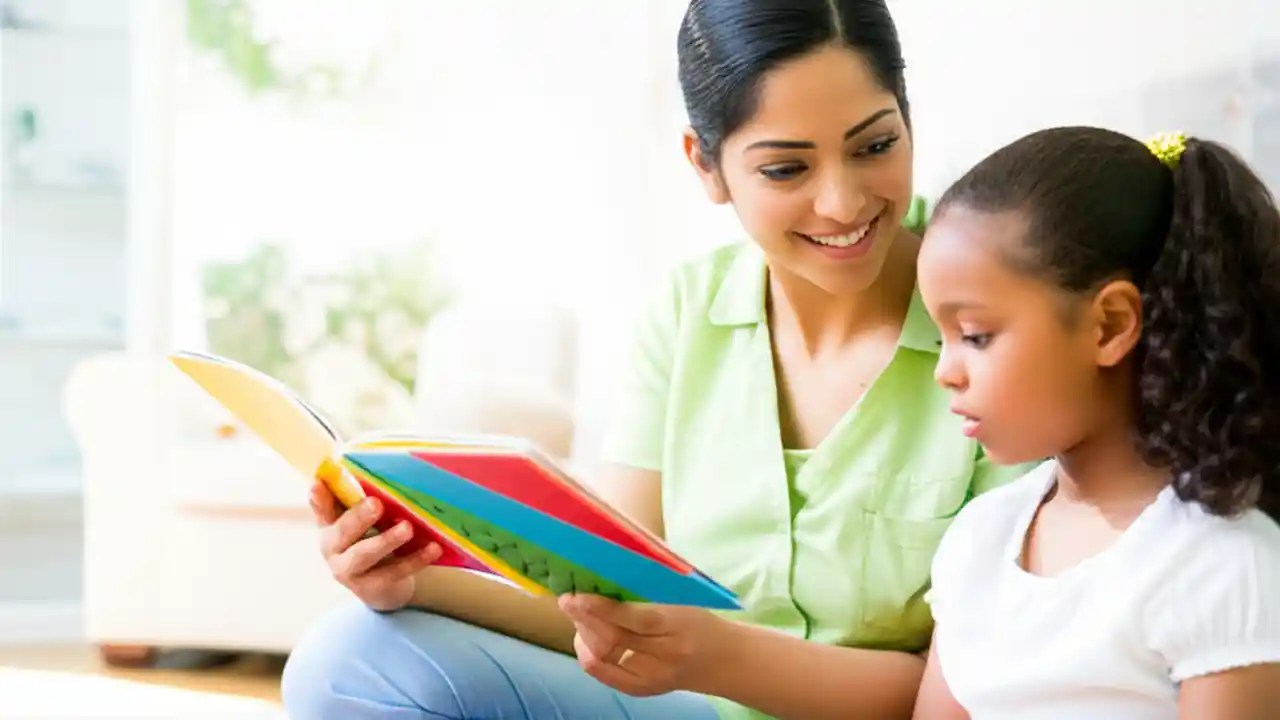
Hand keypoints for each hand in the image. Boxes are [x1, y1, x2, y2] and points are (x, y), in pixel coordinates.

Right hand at [309, 481, 440, 611]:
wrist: (382, 587)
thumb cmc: (370, 540)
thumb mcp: (362, 520)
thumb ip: (359, 498)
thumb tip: (368, 467)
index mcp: (329, 525)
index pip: (320, 508)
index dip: (317, 497)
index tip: (318, 483)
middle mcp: (332, 549)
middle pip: (341, 532)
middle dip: (359, 517)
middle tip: (376, 503)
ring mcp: (349, 571)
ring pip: (365, 555)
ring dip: (387, 540)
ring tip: (407, 528)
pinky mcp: (371, 588)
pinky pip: (394, 572)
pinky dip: (416, 559)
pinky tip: (433, 548)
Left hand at [558, 594, 730, 696]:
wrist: (723, 661)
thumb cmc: (700, 621)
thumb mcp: (681, 600)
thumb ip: (646, 591)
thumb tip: (604, 575)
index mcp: (678, 625)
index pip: (635, 618)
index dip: (603, 608)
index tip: (577, 595)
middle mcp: (664, 656)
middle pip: (614, 639)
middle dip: (584, 619)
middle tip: (567, 600)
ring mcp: (651, 677)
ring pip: (603, 656)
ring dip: (583, 634)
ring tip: (577, 614)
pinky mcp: (641, 689)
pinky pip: (603, 673)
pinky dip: (588, 654)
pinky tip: (583, 638)